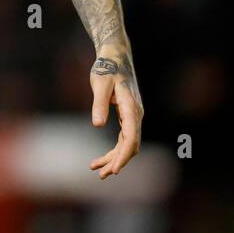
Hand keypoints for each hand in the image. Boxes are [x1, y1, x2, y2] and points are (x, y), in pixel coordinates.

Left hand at [88, 49, 142, 177]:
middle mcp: (136, 114)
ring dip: (114, 158)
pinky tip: (100, 159)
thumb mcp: (99, 84)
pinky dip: (114, 150)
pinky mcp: (127, 116)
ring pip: (128, 144)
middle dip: (118, 161)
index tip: (115, 170)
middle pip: (131, 145)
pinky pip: (124, 138)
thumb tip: (98, 125)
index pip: (130, 137)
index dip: (123, 155)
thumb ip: (98, 104)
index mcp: (131, 108)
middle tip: (101, 175)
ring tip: (97, 170)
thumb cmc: (105, 69)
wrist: (115, 57)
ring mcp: (133, 116)